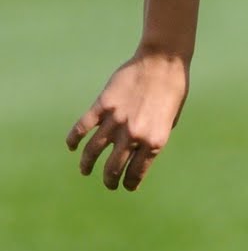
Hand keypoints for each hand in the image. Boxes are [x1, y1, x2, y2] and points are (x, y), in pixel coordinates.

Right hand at [66, 52, 189, 191]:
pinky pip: (83, 127)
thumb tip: (138, 150)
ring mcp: (116, 121)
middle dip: (109, 179)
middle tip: (108, 184)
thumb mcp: (170, 121)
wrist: (162, 63)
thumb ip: (153, 136)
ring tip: (85, 171)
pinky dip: (74, 139)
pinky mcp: (103, 105)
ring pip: (94, 150)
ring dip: (88, 164)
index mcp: (154, 142)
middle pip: (114, 166)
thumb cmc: (172, 91)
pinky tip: (71, 147)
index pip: (136, 172)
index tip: (126, 187)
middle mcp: (134, 135)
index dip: (129, 183)